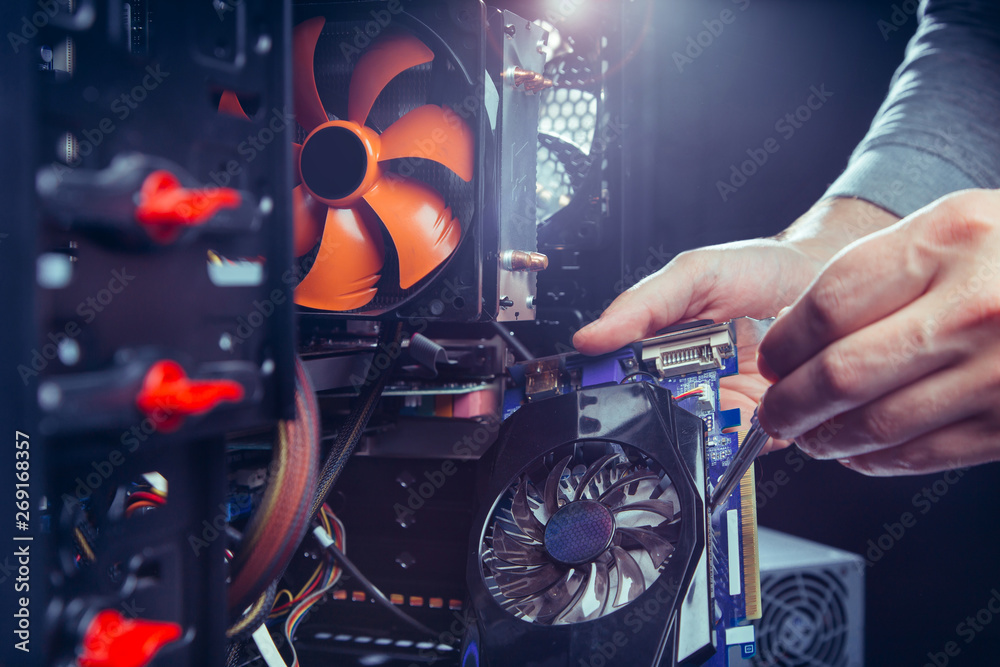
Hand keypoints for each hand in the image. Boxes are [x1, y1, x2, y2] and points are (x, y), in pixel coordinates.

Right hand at [573, 238, 826, 452]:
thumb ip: (642, 304)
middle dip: (677, 413)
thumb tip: (590, 336)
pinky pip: (751, 445)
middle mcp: (687, 383)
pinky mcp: (762, 419)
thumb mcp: (693, 274)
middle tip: (699, 384)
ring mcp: (724, 403)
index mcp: (658, 351)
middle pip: (661, 422)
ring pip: (703, 441)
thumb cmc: (757, 269)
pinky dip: (761, 430)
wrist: (819, 273)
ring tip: (742, 383)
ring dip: (719, 424)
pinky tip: (771, 393)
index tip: (634, 385)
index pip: (622, 385)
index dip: (619, 394)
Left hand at [757, 189, 999, 474]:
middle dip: (789, 402)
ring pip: (877, 424)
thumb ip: (879, 270)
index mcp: (951, 239)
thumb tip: (798, 331)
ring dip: (824, 438)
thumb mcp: (957, 224)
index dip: (784, 343)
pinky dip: (876, 460)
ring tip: (806, 434)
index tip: (772, 358)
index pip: (829, 306)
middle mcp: (977, 305)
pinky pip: (924, 454)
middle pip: (842, 374)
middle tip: (774, 409)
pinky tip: (856, 450)